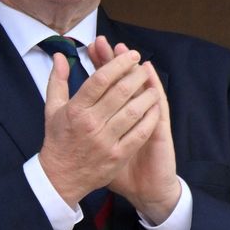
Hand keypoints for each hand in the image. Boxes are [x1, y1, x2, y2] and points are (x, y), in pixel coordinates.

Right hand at [39, 47, 159, 207]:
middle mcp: (91, 124)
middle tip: (143, 69)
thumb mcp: (52, 109)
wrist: (60, 178)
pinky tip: (154, 110)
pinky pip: (139, 133)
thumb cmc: (58, 140)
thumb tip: (60, 55)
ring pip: (134, 111)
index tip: (131, 55)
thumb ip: (57, 80)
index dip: (119, 63)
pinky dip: (150, 119)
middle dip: (137, 76)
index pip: (100, 79)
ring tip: (152, 88)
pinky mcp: (117, 156)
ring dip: (147, 96)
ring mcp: (105, 141)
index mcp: (76, 110)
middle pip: (120, 92)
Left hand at [94, 41, 180, 223]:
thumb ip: (84, 126)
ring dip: (131, 67)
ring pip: (140, 86)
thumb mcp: (97, 147)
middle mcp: (131, 112)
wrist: (144, 189)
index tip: (90, 47)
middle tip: (103, 41)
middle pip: (121, 79)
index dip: (99, 65)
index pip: (106, 83)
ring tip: (123, 49)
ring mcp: (146, 118)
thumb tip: (70, 115)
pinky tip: (148, 72)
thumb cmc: (116, 168)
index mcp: (115, 114)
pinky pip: (157, 104)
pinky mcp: (158, 127)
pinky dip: (153, 86)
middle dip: (112, 60)